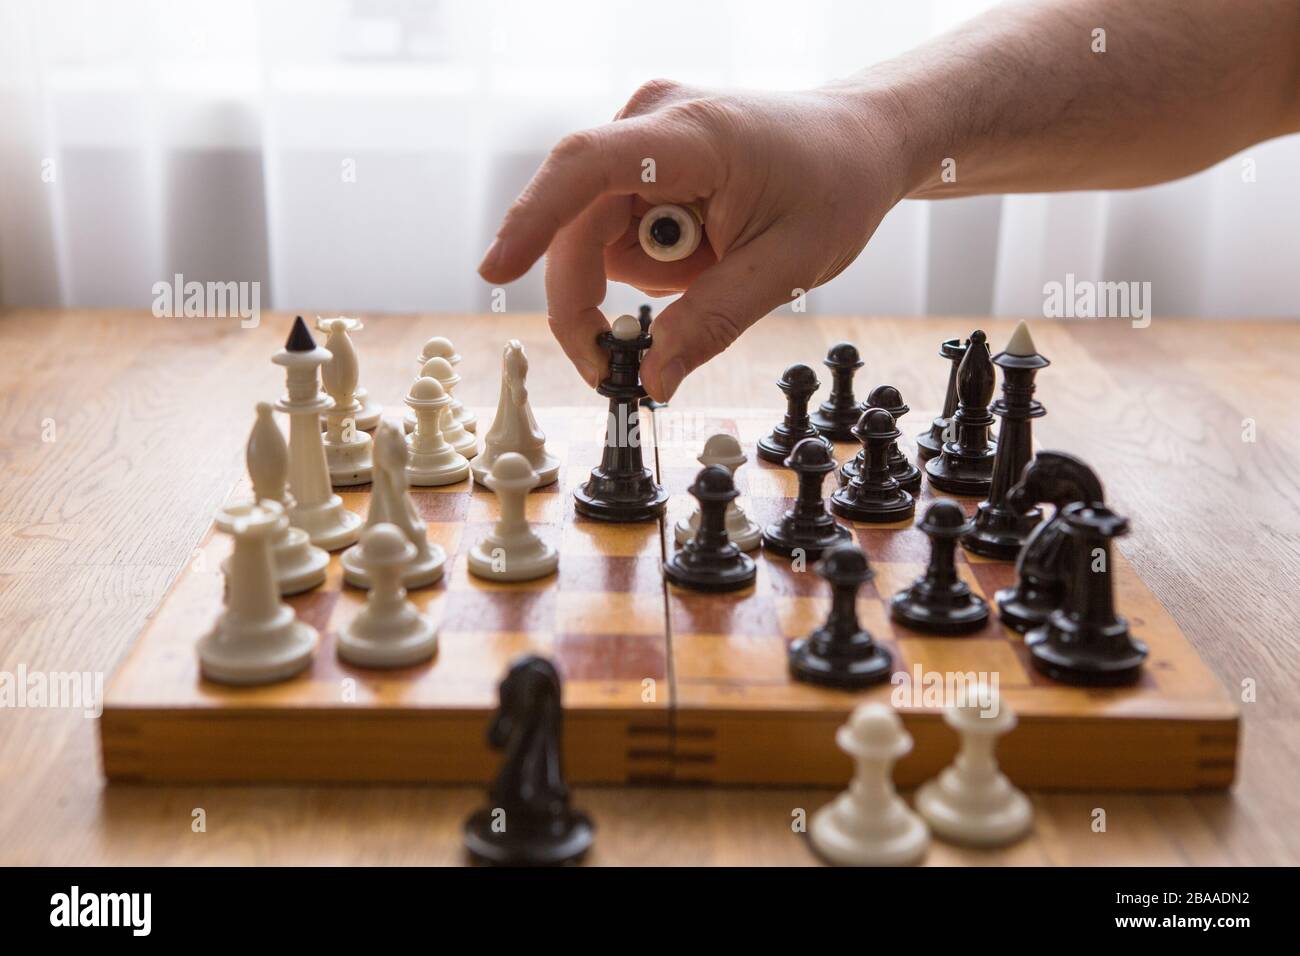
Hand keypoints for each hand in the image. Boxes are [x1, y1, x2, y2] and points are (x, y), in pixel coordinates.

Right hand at [477, 80, 911, 400]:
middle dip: (589, 301)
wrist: (861, 143)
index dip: (531, 220)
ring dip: (644, 278)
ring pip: (598, 236)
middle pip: (578, 224)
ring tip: (716, 267)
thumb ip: (713, 323)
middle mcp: (652, 124)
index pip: (587, 168)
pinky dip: (653, 261)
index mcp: (691, 135)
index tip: (496, 272)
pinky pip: (620, 229)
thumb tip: (650, 380)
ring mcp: (645, 138)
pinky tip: (703, 251)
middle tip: (613, 371)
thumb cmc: (835, 188)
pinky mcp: (645, 159)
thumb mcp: (785, 268)